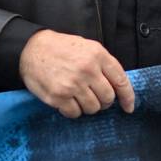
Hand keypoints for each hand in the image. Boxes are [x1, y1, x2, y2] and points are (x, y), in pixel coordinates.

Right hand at [19, 29, 135, 118]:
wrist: (31, 48)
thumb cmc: (61, 48)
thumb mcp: (87, 47)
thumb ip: (104, 64)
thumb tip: (118, 87)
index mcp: (98, 55)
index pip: (121, 81)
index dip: (127, 97)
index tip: (128, 107)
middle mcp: (87, 70)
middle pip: (108, 98)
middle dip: (104, 102)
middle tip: (96, 97)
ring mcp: (72, 84)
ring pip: (93, 108)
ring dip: (89, 107)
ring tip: (79, 96)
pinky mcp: (58, 96)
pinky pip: (75, 113)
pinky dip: (74, 110)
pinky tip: (68, 100)